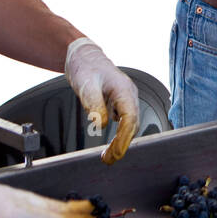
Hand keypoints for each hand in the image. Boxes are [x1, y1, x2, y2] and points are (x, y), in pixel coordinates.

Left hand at [64, 38, 139, 164]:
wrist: (84, 57)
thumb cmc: (85, 67)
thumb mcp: (86, 86)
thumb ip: (94, 105)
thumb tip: (101, 125)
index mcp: (124, 90)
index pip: (130, 118)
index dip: (124, 138)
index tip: (116, 153)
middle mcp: (129, 95)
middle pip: (132, 125)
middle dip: (122, 145)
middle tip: (109, 160)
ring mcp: (126, 99)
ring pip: (130, 125)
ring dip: (121, 142)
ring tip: (108, 157)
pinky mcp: (120, 104)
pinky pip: (125, 123)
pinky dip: (119, 136)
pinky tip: (111, 145)